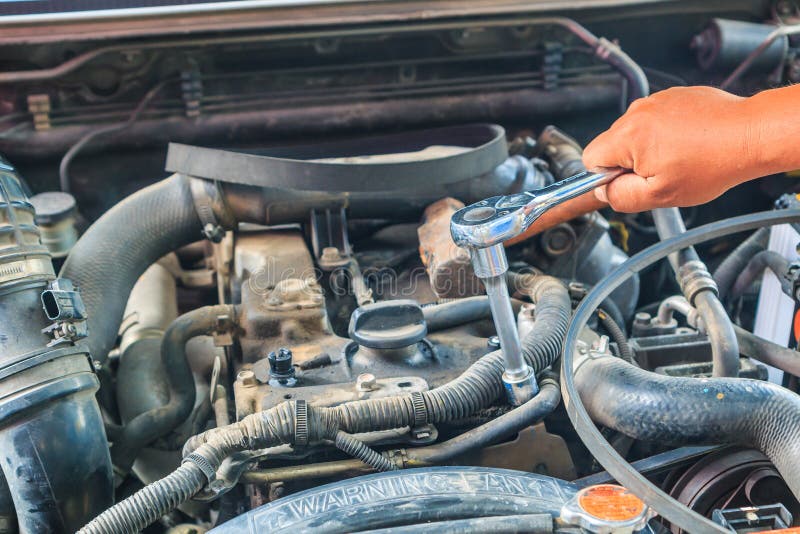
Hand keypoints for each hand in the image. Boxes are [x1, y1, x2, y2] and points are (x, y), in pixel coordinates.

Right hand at [582, 86, 762, 212]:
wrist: (750, 135)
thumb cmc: (713, 162)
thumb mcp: (660, 196)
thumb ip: (621, 197)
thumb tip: (603, 192)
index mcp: (627, 135)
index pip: (590, 159)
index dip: (606, 177)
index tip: (630, 182)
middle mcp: (637, 112)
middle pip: (611, 145)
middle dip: (629, 163)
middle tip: (660, 174)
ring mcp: (656, 101)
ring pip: (633, 133)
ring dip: (648, 148)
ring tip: (679, 158)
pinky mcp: (672, 96)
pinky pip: (655, 121)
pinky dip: (666, 133)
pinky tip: (688, 144)